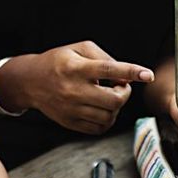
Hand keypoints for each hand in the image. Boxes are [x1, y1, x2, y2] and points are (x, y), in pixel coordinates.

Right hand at [5, 41, 153, 134]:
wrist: (30, 82)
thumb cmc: (58, 62)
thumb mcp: (79, 48)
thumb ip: (104, 58)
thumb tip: (124, 74)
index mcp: (76, 68)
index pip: (108, 70)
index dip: (131, 72)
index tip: (147, 75)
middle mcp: (74, 90)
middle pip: (113, 100)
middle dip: (124, 93)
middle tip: (120, 86)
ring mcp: (71, 109)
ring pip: (108, 117)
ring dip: (116, 107)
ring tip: (109, 97)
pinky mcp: (70, 122)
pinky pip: (98, 128)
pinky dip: (107, 120)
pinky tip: (102, 109)